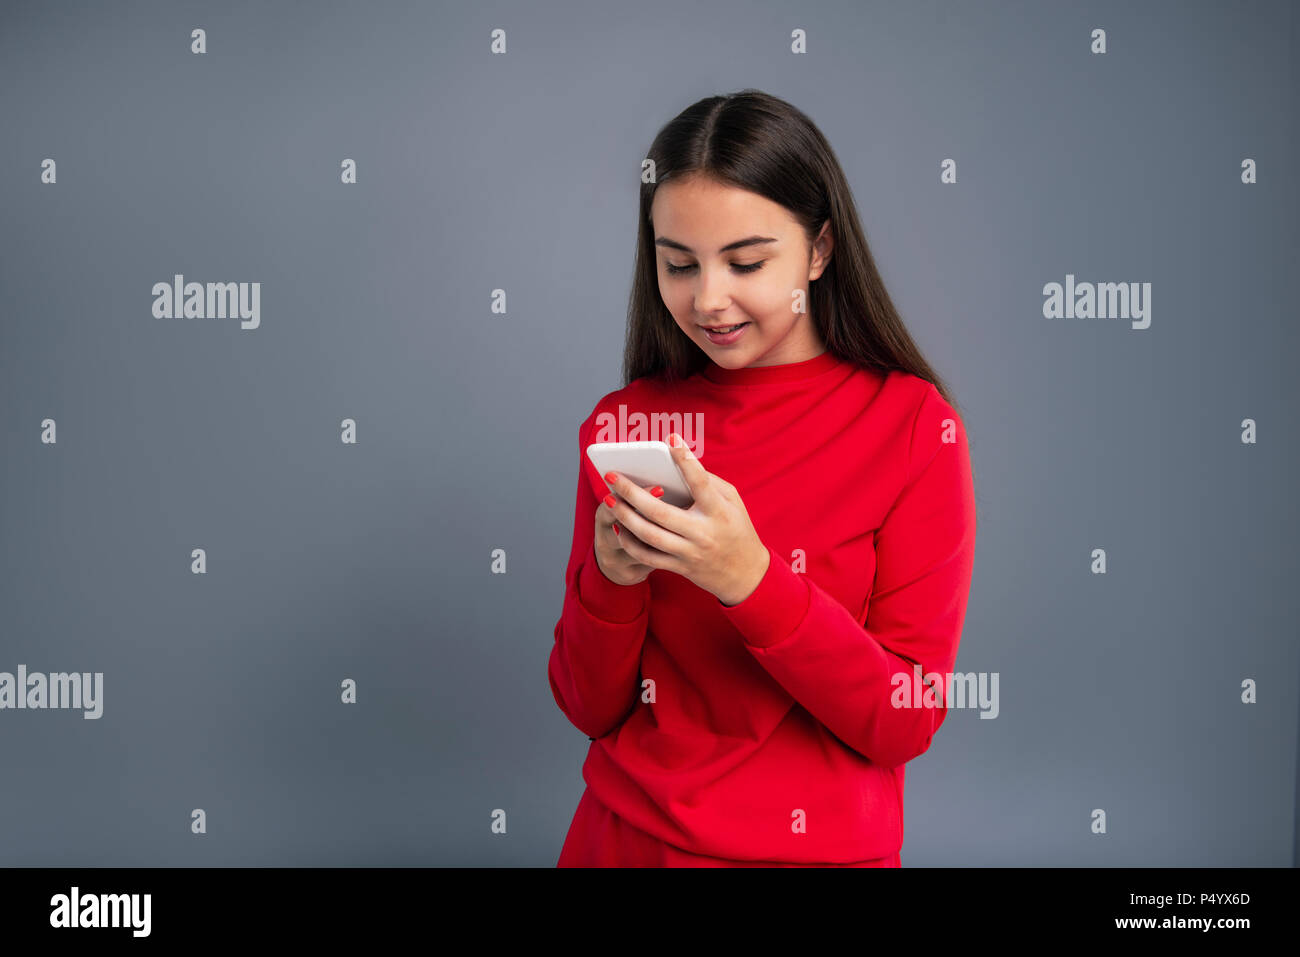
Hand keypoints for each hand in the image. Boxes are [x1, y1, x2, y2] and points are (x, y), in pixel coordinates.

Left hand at [598, 432, 769, 605]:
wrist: (746, 574)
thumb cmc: (738, 529)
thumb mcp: (733, 502)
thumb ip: (709, 483)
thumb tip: (679, 463)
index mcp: (718, 511)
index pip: (701, 482)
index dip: (686, 460)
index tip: (671, 439)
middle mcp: (702, 532)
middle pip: (659, 512)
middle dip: (631, 493)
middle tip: (610, 475)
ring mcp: (689, 553)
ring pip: (649, 535)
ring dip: (624, 517)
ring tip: (608, 500)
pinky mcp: (680, 568)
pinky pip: (648, 557)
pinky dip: (630, 542)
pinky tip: (618, 527)